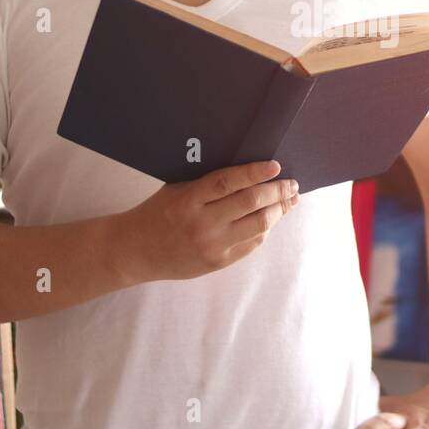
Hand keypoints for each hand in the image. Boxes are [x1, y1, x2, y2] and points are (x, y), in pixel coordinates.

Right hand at [121, 160, 297, 282]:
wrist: (136, 251)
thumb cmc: (158, 212)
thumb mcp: (177, 189)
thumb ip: (207, 182)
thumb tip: (250, 169)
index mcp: (188, 199)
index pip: (228, 182)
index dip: (255, 172)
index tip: (276, 165)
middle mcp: (201, 223)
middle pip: (250, 204)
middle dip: (277, 191)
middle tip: (292, 183)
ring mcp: (211, 246)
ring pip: (258, 226)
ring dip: (278, 210)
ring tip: (288, 200)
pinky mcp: (218, 262)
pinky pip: (251, 244)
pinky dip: (264, 229)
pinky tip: (271, 218)